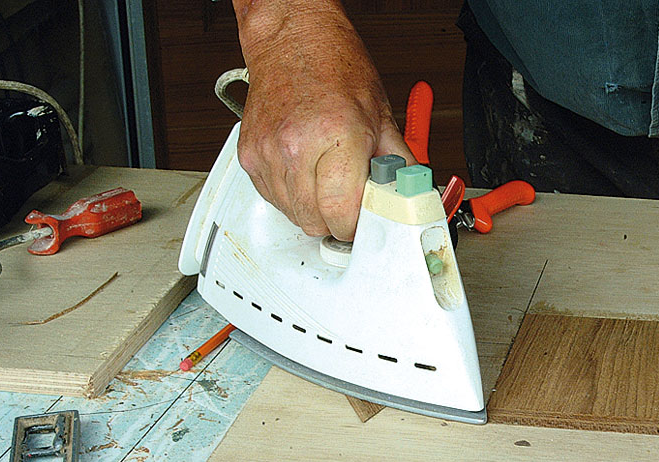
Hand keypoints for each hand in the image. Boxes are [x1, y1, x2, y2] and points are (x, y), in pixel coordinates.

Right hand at [233, 2, 414, 239]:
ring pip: (292, 215)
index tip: (364, 222)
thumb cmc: (333, 67)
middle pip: (315, 221)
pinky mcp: (250, 156)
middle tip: (349, 203)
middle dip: (336, 221)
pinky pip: (272, 198)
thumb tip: (408, 193)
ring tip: (326, 181)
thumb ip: (397, 161)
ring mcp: (269, 152)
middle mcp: (298, 146)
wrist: (292, 39)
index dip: (356, 225)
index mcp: (337, 135)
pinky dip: (291, 196)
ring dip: (312, 210)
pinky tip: (305, 173)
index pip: (342, 212)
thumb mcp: (379, 113)